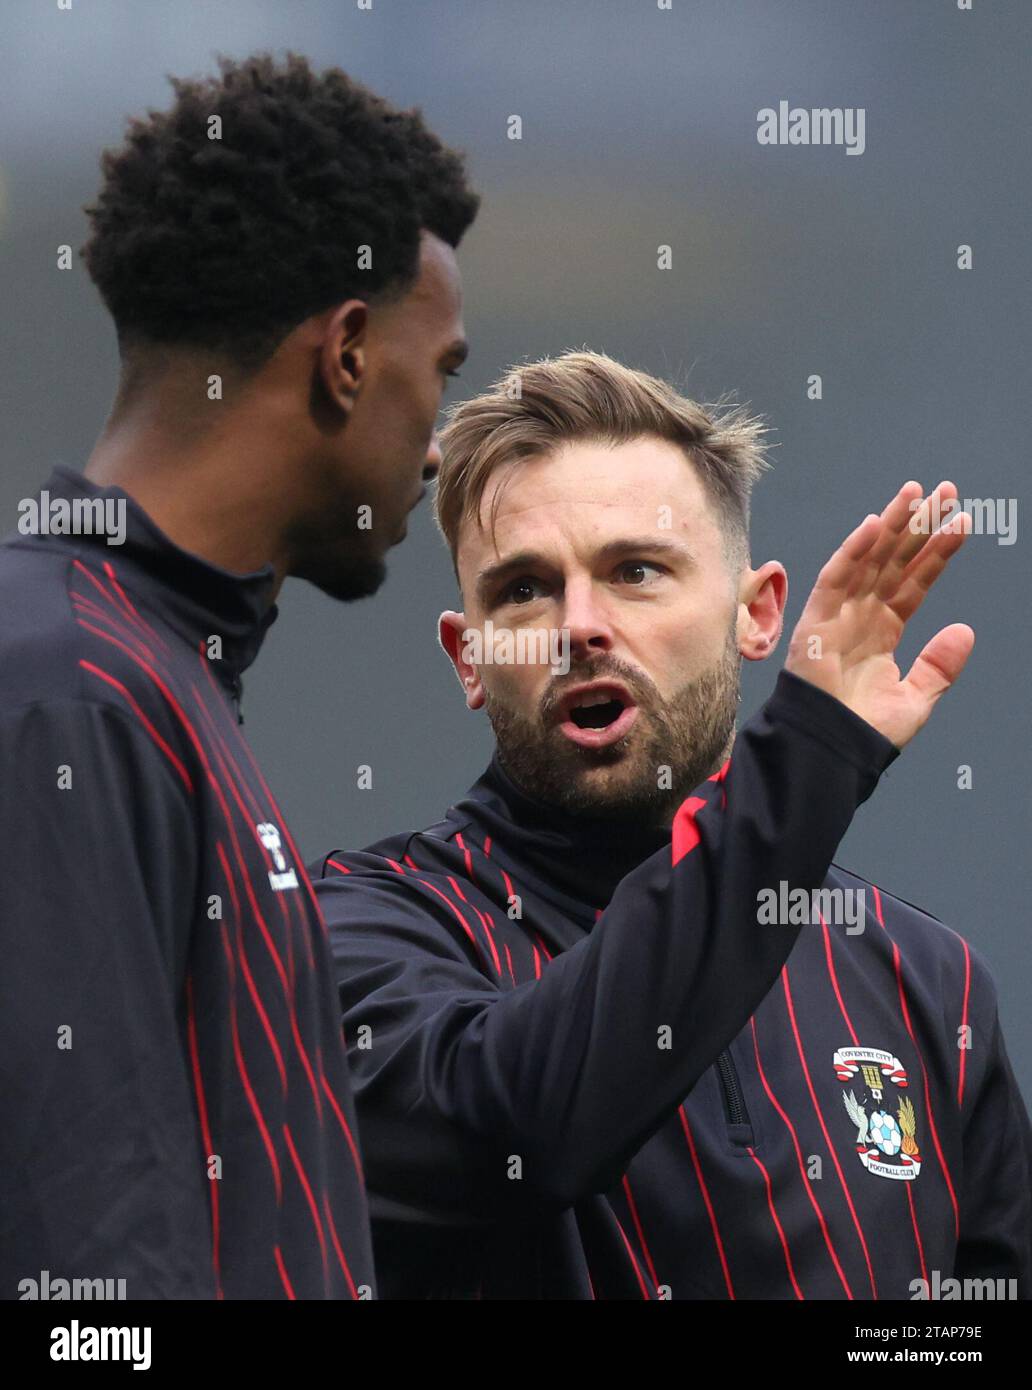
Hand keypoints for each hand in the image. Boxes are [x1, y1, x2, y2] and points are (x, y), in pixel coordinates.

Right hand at [784, 481, 974, 748]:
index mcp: (883, 632)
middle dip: (918, 525)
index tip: (962, 522)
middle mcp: (861, 617)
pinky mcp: (815, 621)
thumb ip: (939, 666)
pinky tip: (874, 524)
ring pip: (868, 560)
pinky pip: (835, 578)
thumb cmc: (864, 731)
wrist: (830, 751)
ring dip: (891, 525)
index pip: (914, 582)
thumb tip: (965, 631)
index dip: (937, 553)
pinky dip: (853, 551)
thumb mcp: (915, 699)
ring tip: (916, 493)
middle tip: (945, 491)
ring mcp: (838, 616)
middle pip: (894, 562)